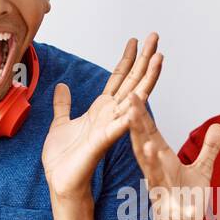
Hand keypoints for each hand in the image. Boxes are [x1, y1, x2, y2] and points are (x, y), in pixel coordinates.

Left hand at [43, 33, 162, 201]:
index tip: (135, 40)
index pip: (119, 79)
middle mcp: (110, 116)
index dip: (127, 59)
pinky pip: (120, 124)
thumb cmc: (64, 160)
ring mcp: (110, 127)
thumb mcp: (61, 123)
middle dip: (144, 59)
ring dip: (147, 77)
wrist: (61, 183)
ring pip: (134, 98)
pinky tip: (139, 97)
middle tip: (155, 37)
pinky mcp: (102, 141)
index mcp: (101, 110)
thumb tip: (62, 87)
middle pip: (133, 82)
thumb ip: (64, 105)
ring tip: (159, 58)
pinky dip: (131, 113)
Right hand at [126, 83, 219, 219]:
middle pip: (143, 145)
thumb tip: (219, 126)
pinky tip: (158, 184)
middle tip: (129, 104)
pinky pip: (162, 198)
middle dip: (136, 126)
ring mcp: (159, 192)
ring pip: (149, 171)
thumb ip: (209, 149)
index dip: (142, 116)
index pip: (150, 134)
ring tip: (144, 140)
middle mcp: (156, 174)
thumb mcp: (202, 171)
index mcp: (162, 163)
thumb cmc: (187, 202)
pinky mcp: (166, 210)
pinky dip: (161, 188)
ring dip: (147, 157)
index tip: (135, 95)